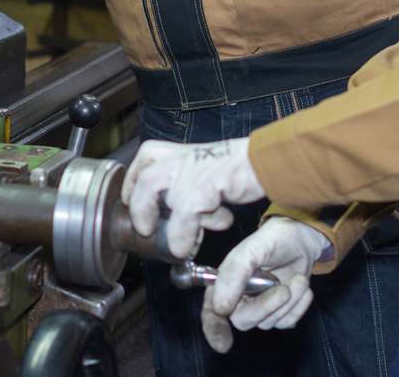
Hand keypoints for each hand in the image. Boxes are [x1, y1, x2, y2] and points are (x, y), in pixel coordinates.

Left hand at [121, 139, 264, 258]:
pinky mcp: (209, 180)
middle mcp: (184, 156)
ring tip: (174, 247)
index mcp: (182, 151)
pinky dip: (183, 232)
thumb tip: (169, 214)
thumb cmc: (238, 169)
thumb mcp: (206, 171)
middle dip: (139, 205)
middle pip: (146, 175)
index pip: (146, 155)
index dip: (133, 180)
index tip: (130, 201)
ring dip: (165, 224)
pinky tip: (187, 246)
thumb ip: (186, 186)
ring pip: (161, 192)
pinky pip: (186, 209)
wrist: (268, 161)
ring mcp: (195, 166)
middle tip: (145, 229)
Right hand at [200, 217, 331, 352]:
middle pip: (243, 321)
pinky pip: (287, 322)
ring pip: (269, 323)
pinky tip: (302, 288)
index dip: (214, 329)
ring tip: (297, 279)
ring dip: (289, 301)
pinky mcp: (280, 314)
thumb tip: (220, 308)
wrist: (301, 242)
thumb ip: (233, 275)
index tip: (223, 343)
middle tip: (284, 290)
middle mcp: (239, 299)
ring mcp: (260, 309)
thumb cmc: (272, 241)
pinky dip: (299, 306)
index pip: (211, 313)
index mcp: (224, 284)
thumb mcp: (250, 251)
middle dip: (267, 306)